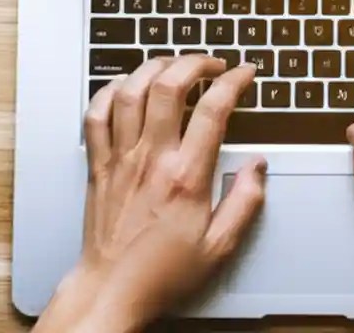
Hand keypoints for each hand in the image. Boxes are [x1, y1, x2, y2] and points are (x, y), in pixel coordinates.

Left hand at [36, 56, 266, 332]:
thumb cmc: (162, 273)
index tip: (245, 73)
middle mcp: (151, 160)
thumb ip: (244, 203)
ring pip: (130, 91)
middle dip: (194, 62)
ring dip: (154, 67)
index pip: (213, 111)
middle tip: (212, 63)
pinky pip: (95, 114)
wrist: (112, 290)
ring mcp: (120, 159)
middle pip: (168, 86)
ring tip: (174, 65)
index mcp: (186, 177)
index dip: (233, 82)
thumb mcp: (219, 247)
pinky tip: (126, 87)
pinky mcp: (97, 165)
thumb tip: (257, 167)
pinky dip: (109, 91)